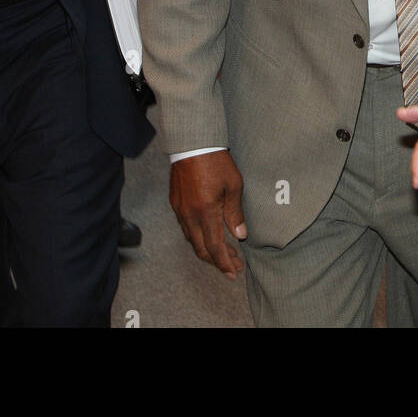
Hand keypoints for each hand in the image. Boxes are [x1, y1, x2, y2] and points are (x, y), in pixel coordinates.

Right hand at [169, 151, 245, 278]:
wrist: (192, 144)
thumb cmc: (216, 162)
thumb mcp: (234, 186)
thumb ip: (235, 213)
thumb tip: (240, 235)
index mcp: (205, 213)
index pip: (214, 247)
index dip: (224, 262)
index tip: (233, 272)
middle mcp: (189, 216)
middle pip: (201, 248)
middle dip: (217, 261)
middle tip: (232, 266)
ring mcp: (180, 210)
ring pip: (192, 240)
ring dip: (207, 250)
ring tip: (224, 253)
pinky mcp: (176, 203)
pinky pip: (186, 228)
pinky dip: (198, 237)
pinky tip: (208, 235)